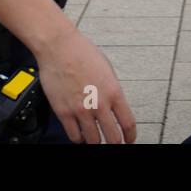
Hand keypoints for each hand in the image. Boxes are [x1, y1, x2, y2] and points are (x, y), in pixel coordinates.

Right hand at [34, 29, 136, 143]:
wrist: (59, 47)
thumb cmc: (82, 53)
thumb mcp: (108, 69)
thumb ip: (112, 90)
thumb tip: (115, 105)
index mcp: (114, 92)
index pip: (128, 123)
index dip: (131, 136)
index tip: (129, 139)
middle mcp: (99, 104)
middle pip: (113, 137)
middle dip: (115, 143)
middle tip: (114, 142)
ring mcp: (81, 110)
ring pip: (93, 140)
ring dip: (96, 141)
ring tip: (95, 139)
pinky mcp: (64, 112)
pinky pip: (74, 136)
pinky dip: (78, 139)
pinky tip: (80, 134)